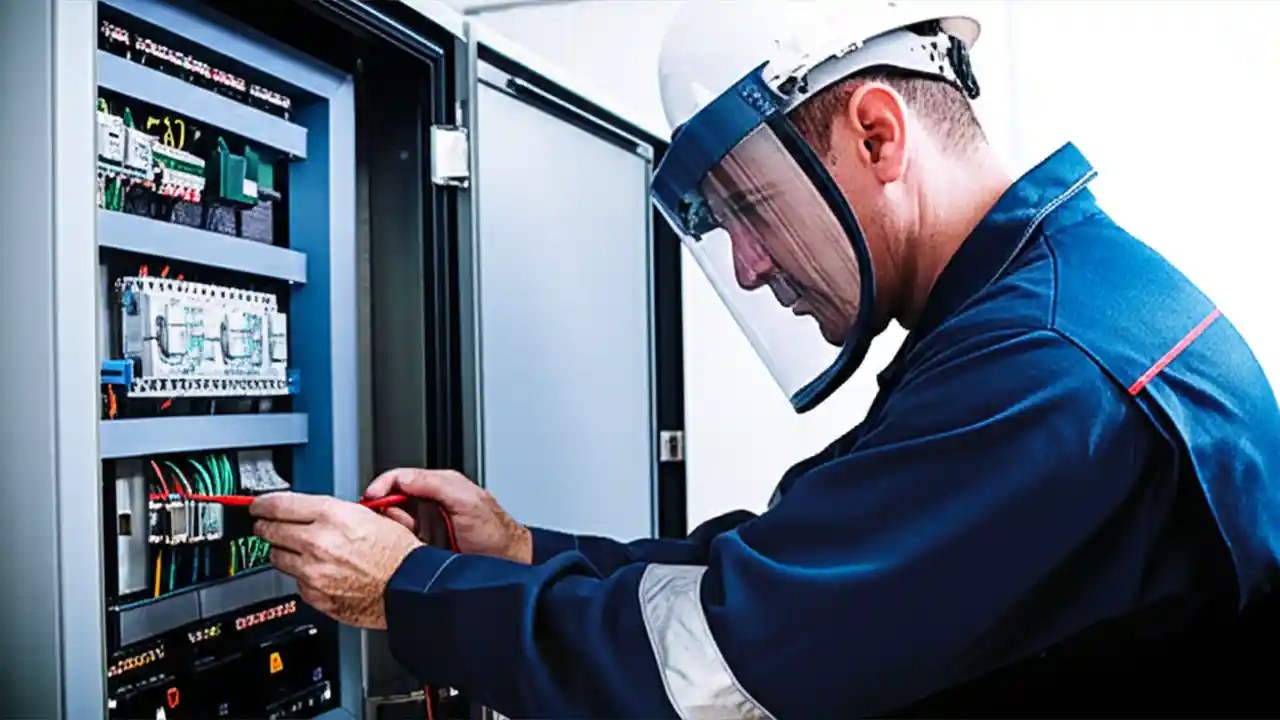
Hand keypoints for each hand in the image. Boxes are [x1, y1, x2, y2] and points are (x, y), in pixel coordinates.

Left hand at [250, 492, 422, 629]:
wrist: (409, 588)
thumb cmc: (398, 553)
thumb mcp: (370, 516)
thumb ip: (335, 512)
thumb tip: (311, 511)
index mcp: (332, 516)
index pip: (278, 505)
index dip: (261, 504)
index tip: (257, 505)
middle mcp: (318, 543)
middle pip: (269, 531)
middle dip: (265, 527)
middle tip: (266, 525)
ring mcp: (313, 572)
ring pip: (276, 558)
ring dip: (283, 552)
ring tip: (299, 550)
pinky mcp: (315, 595)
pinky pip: (295, 582)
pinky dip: (302, 576)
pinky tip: (319, 572)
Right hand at [365, 469, 531, 563]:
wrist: (507, 566)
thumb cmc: (495, 534)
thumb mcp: (467, 501)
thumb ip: (436, 484)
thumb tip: (402, 479)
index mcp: (439, 487)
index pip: (400, 478)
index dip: (382, 486)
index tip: (370, 498)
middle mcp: (430, 505)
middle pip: (391, 501)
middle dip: (379, 509)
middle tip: (374, 521)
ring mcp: (425, 528)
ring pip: (392, 524)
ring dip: (385, 530)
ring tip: (388, 538)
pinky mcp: (422, 550)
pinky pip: (398, 545)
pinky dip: (392, 547)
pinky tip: (395, 552)